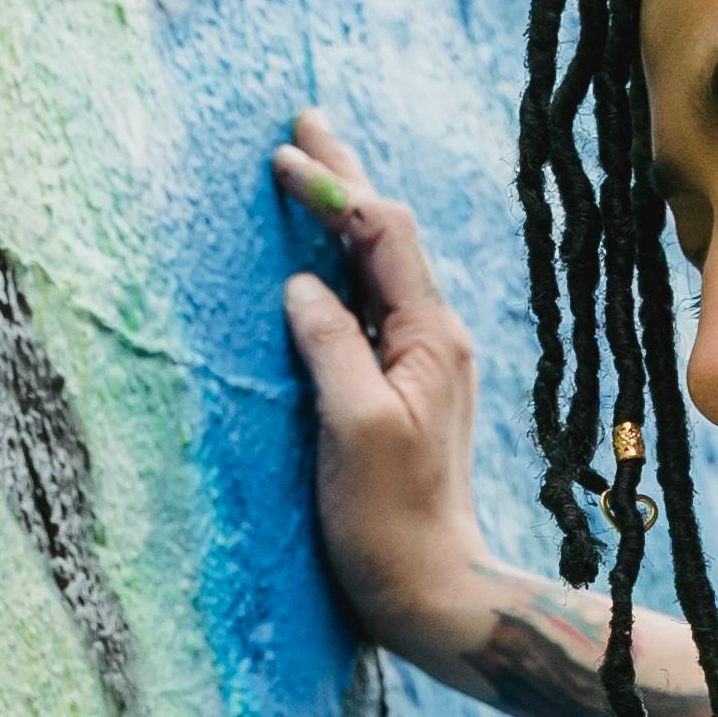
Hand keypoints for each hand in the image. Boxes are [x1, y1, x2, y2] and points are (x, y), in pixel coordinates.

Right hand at [272, 110, 516, 668]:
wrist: (432, 591)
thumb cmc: (390, 520)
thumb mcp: (354, 427)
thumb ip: (331, 346)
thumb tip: (303, 288)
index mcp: (431, 337)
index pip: (383, 235)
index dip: (335, 190)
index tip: (282, 157)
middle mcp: (435, 340)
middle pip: (387, 239)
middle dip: (345, 181)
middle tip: (302, 125)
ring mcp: (421, 367)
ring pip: (379, 270)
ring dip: (343, 218)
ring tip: (313, 173)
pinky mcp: (401, 394)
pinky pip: (371, 309)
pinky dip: (341, 270)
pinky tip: (323, 263)